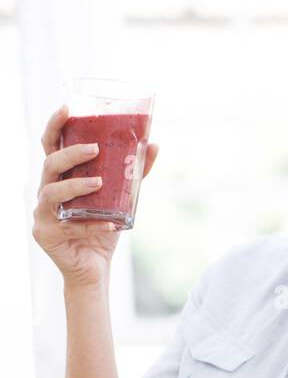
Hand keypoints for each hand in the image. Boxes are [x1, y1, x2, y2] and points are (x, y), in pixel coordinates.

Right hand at [32, 104, 159, 290]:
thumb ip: (135, 174)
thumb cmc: (102, 229)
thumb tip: (155, 145)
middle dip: (71, 153)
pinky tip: (112, 224)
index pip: (51, 145)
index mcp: (60, 178)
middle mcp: (46, 191)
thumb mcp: (122, 198)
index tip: (67, 108)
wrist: (94, 269)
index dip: (55, 125)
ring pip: (51, 192)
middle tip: (95, 149)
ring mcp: (42, 213)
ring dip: (77, 185)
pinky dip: (92, 225)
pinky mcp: (46, 235)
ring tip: (99, 184)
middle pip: (49, 164)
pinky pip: (68, 226)